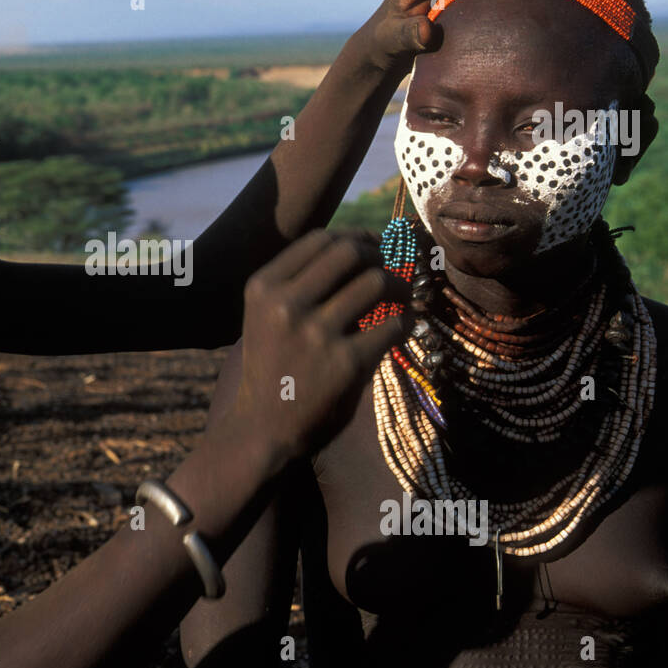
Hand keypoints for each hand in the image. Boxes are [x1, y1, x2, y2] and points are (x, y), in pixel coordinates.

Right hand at [222, 230, 410, 465]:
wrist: (261, 431)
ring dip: (400, 286)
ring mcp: (314, 334)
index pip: (320, 239)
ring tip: (403, 297)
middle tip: (391, 271)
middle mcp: (284, 304)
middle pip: (350, 252)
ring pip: (376, 282)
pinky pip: (394, 325)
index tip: (373, 247)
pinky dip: (406, 323)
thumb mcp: (266, 317)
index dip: (355, 237)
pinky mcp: (345, 364)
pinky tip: (404, 328)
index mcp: (262, 287)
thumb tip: (364, 245)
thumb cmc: (272, 368)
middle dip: (378, 255)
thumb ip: (300, 283)